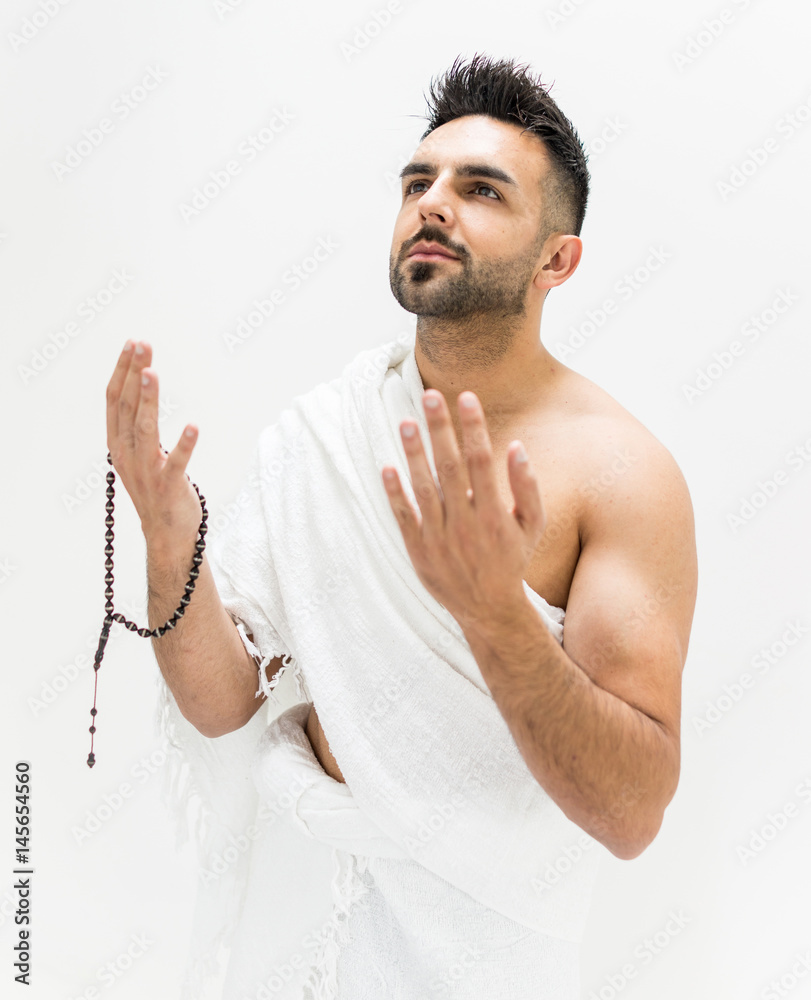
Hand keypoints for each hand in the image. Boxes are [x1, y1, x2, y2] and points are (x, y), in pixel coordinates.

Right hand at [106, 340, 202, 545]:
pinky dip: (184, 445)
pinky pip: (176, 462)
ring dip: (148, 400)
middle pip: (127, 407)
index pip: (115, 400)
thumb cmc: (155, 488)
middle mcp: (127, 455)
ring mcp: (147, 471)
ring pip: (144, 430)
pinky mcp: (169, 486)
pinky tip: (193, 426)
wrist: (165, 533)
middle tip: (142, 344)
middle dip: (134, 373)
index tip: (132, 344)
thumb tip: (139, 389)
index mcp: (118, 444)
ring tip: (153, 373)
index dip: (122, 371)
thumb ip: (136, 426)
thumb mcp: (138, 453)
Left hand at [381, 389, 545, 630]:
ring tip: (405, 422)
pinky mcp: (418, 550)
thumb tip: (516, 448)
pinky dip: (394, 493)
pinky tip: (387, 467)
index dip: (474, 427)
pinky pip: (403, 517)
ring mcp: (439, 538)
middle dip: (440, 430)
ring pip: (423, 489)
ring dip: (414, 454)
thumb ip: (527, 487)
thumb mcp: (533, 527)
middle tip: (430, 396)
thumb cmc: (512, 559)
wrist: (488, 609)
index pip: (481, 461)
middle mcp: (465, 524)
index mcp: (494, 515)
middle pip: (449, 468)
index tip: (467, 397)